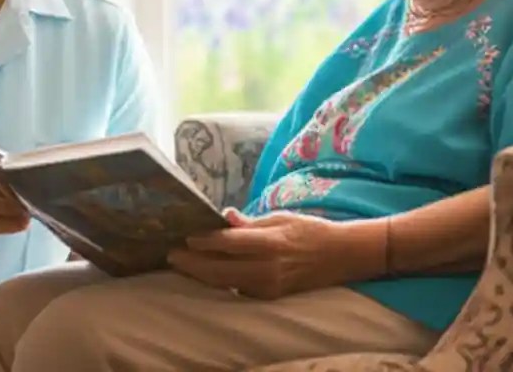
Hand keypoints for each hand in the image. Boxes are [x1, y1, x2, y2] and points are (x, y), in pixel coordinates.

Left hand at [167, 208, 380, 299]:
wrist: (341, 256)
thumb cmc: (310, 231)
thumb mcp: (280, 218)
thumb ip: (250, 222)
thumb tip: (225, 215)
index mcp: (270, 243)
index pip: (229, 243)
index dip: (204, 241)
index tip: (185, 236)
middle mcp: (267, 268)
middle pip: (220, 269)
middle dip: (192, 264)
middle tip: (171, 255)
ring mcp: (268, 286)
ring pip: (225, 284)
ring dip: (201, 275)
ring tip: (182, 265)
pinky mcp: (269, 296)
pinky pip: (237, 290)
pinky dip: (219, 282)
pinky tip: (205, 273)